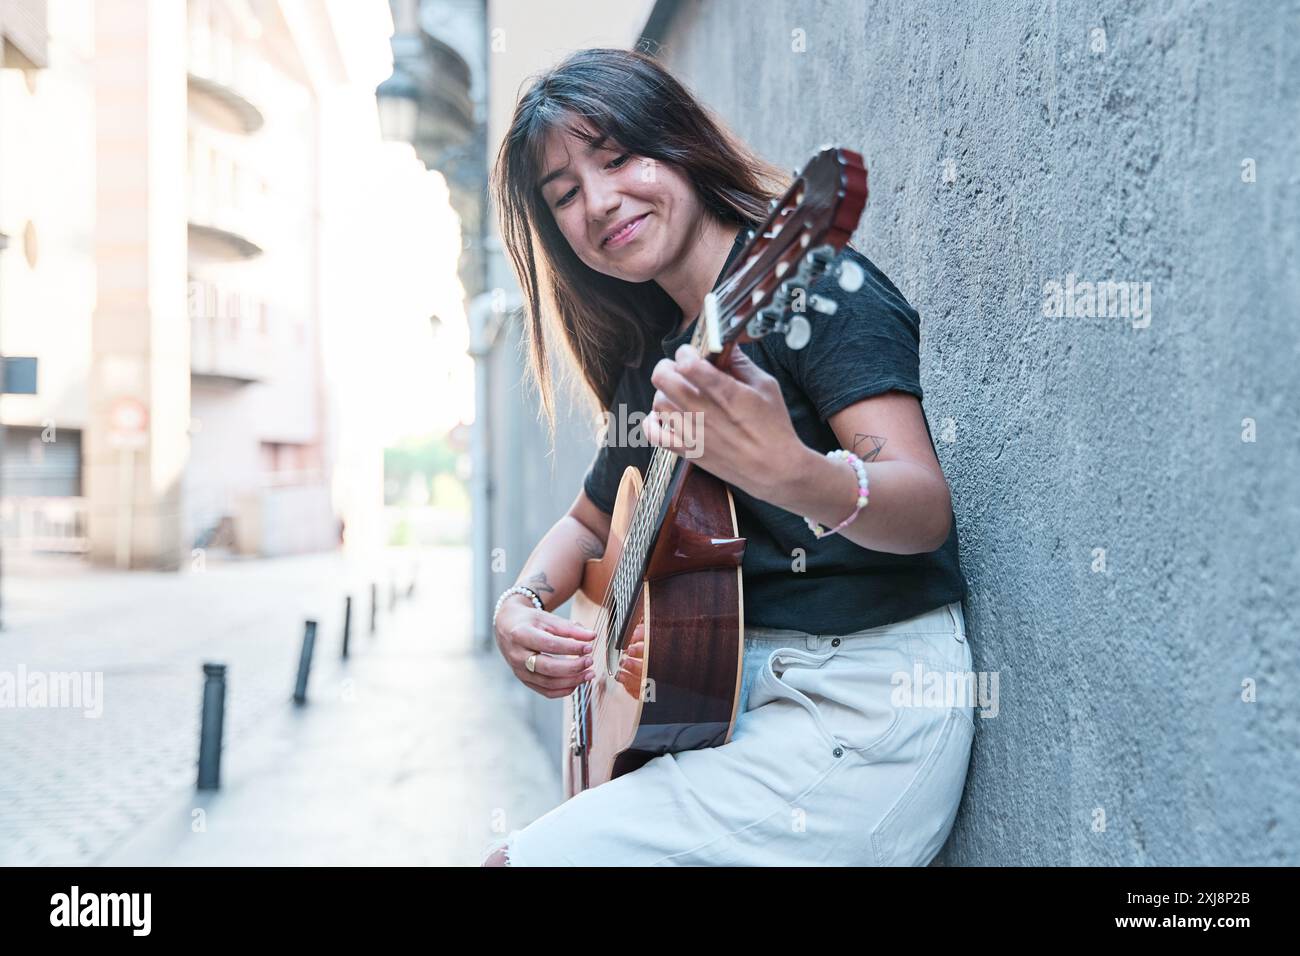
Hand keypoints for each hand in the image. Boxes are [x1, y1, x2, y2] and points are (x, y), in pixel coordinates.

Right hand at [494, 595, 595, 698]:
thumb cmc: (529, 621)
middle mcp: (517, 655)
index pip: (550, 645)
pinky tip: (576, 683)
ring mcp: (519, 671)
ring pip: (548, 683)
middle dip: (573, 667)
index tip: (589, 646)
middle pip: (548, 667)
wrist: (507, 626)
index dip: (572, 647)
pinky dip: (563, 690)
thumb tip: (591, 636)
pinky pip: (545, 691)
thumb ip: (569, 628)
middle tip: (590, 661)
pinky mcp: (524, 680)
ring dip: (572, 681)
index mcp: (521, 635)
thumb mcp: (547, 618)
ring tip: (589, 674)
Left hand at [645, 344, 805, 500]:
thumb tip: (724, 345)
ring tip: (678, 393)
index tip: (693, 353)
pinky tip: (662, 415)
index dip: (686, 352)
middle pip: (663, 379)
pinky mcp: (689, 451)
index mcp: (726, 393)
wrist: (775, 470)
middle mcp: (704, 413)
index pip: (687, 364)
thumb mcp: (766, 386)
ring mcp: (693, 434)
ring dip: (664, 392)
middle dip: (668, 366)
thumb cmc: (774, 427)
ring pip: (658, 403)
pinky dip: (652, 422)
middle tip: (680, 370)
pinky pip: (655, 434)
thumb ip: (741, 363)